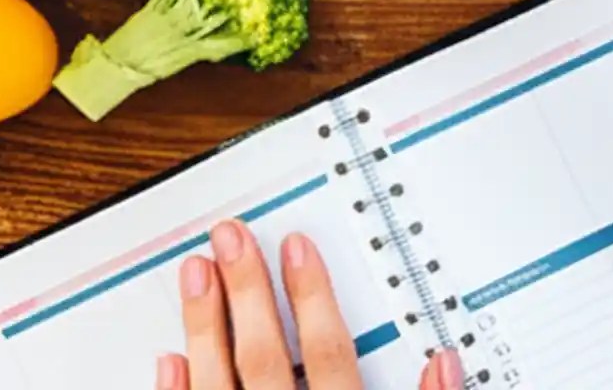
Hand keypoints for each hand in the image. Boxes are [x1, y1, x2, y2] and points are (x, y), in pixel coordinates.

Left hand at [154, 220, 463, 389]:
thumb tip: (444, 363)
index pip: (327, 356)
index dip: (312, 297)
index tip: (296, 247)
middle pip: (265, 359)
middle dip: (248, 292)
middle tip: (230, 238)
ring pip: (218, 384)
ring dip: (205, 327)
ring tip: (194, 274)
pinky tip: (168, 357)